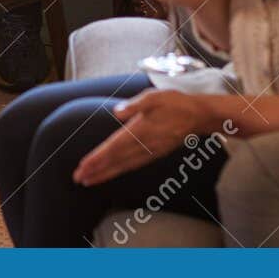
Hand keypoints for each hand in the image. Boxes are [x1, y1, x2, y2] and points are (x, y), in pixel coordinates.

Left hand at [73, 89, 214, 186]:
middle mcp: (144, 145)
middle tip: (78, 178)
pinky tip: (112, 173)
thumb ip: (134, 105)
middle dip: (96, 170)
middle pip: (116, 160)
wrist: (200, 116)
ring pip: (124, 166)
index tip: (83, 166)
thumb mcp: (154, 97)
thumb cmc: (176, 103)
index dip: (98, 157)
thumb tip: (116, 112)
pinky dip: (120, 170)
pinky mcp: (156, 153)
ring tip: (89, 180)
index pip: (114, 147)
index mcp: (141, 130)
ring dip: (105, 173)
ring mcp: (151, 151)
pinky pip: (134, 165)